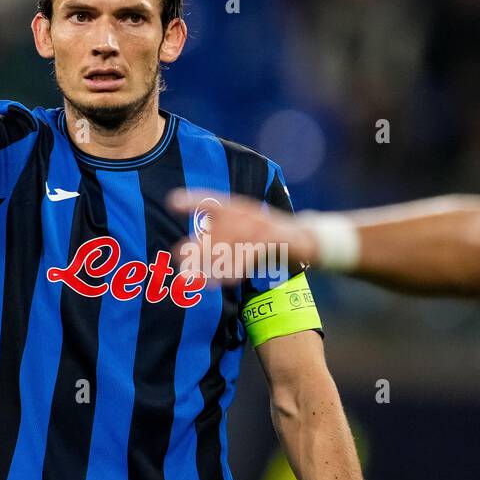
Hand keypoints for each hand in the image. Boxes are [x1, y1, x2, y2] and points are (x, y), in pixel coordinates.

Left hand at [167, 190, 320, 281]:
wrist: (308, 240)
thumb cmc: (270, 239)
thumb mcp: (244, 236)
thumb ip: (220, 242)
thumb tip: (187, 254)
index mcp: (241, 209)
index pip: (214, 201)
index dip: (194, 199)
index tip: (172, 202)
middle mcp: (251, 213)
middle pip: (220, 227)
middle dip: (199, 245)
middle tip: (180, 260)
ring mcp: (265, 225)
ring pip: (235, 240)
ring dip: (216, 260)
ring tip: (201, 278)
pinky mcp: (278, 240)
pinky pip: (254, 252)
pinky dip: (239, 266)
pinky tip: (226, 280)